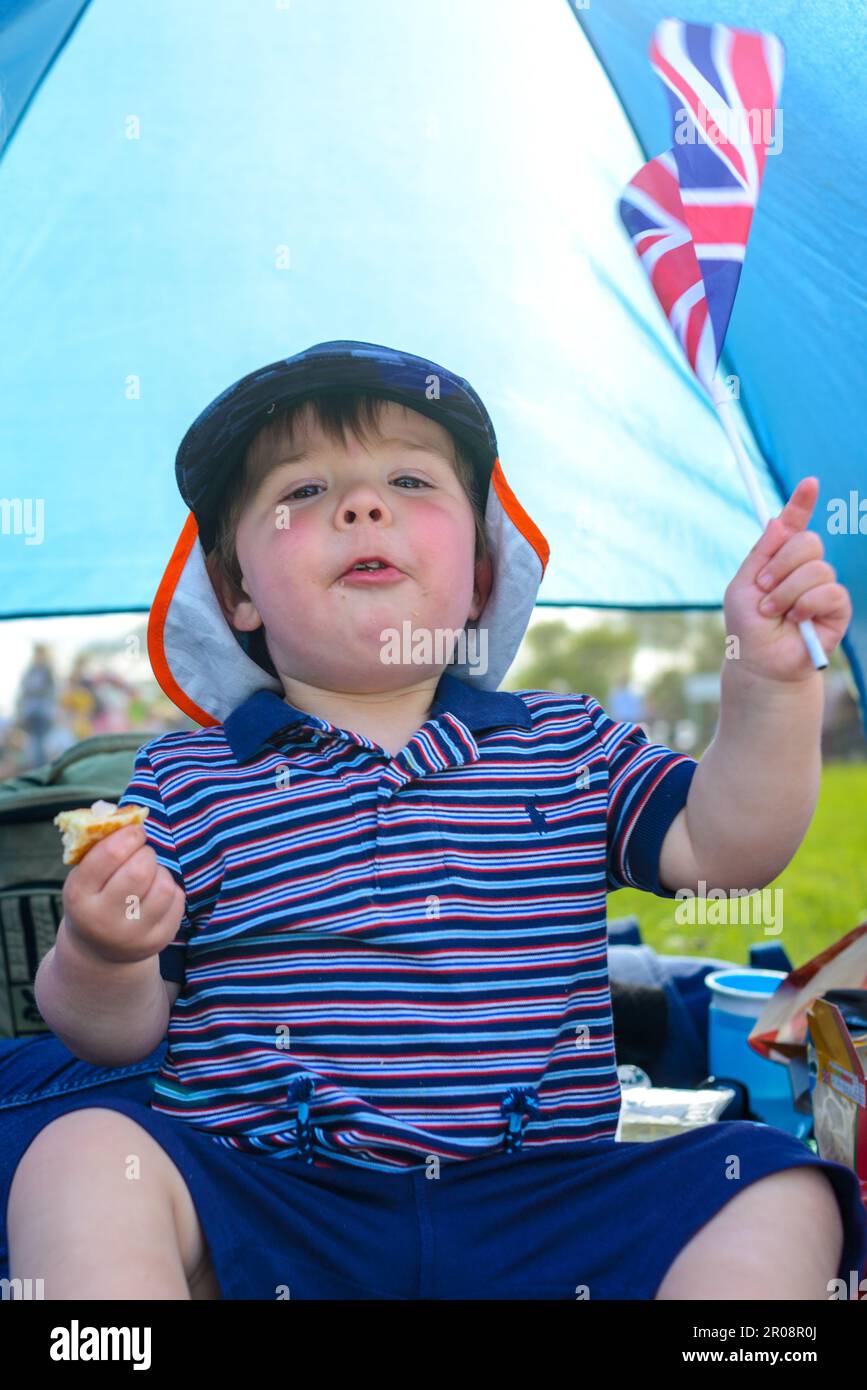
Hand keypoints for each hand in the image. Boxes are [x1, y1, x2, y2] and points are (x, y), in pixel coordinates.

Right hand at [61, 822, 186, 967]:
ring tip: (149, 875)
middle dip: (145, 853)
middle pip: (139, 871)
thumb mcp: (84, 876)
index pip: (109, 855)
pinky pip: (177, 900)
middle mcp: (103, 921)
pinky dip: (170, 889)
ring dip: (160, 871)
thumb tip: (130, 817)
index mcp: (78, 897)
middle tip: (142, 853)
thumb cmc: (93, 897)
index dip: (128, 836)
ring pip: (163, 886)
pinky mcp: (158, 941)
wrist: (97, 950)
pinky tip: (156, 893)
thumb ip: (101, 847)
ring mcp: (132, 935)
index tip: (135, 832)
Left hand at [723, 477, 850, 682]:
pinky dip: (806, 604)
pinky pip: (830, 592)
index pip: (795, 525)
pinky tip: (796, 620)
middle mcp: (804, 569)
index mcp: (780, 559)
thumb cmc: (748, 627)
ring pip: (817, 568)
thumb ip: (760, 554)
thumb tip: (778, 521)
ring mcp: (823, 587)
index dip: (802, 503)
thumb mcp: (742, 586)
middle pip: (809, 541)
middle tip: (763, 589)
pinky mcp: (837, 608)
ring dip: (787, 592)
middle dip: (781, 564)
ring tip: (774, 612)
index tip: (809, 483)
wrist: (760, 662)